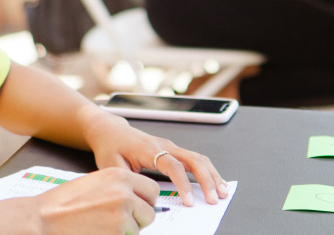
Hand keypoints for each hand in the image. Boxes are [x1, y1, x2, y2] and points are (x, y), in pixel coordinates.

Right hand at [33, 167, 157, 234]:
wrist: (43, 219)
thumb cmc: (64, 202)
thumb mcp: (96, 183)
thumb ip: (119, 188)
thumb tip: (138, 200)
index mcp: (120, 176)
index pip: (152, 190)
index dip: (146, 201)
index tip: (139, 206)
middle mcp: (125, 194)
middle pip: (149, 212)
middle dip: (138, 219)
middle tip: (118, 221)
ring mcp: (122, 216)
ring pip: (138, 229)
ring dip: (126, 231)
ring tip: (101, 226)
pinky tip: (98, 232)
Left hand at [84, 113, 227, 205]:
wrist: (110, 130)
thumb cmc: (110, 147)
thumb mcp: (111, 167)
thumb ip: (128, 182)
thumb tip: (142, 198)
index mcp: (150, 150)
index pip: (173, 166)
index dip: (183, 185)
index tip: (189, 202)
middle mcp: (165, 145)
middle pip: (194, 160)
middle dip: (207, 180)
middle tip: (215, 198)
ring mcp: (171, 146)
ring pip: (199, 158)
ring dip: (212, 175)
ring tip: (223, 192)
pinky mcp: (173, 150)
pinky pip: (195, 159)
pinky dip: (208, 170)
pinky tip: (216, 182)